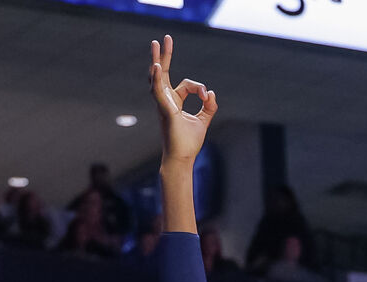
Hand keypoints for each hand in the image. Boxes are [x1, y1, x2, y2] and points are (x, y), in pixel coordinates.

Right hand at [149, 36, 215, 164]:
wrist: (182, 158)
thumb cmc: (189, 142)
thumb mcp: (203, 121)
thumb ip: (209, 107)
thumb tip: (211, 92)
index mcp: (174, 101)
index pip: (186, 85)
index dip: (199, 88)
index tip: (206, 97)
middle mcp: (166, 99)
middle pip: (163, 72)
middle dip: (164, 55)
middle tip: (166, 38)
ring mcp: (163, 104)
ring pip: (157, 77)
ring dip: (156, 60)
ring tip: (156, 44)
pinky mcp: (164, 110)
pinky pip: (158, 91)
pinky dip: (156, 78)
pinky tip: (155, 66)